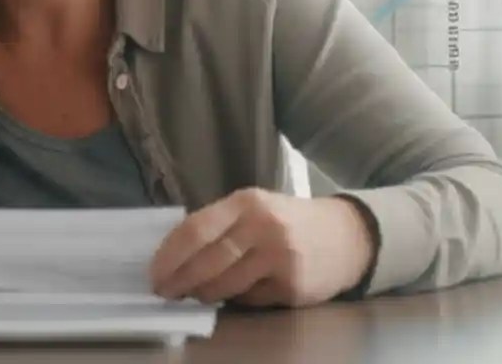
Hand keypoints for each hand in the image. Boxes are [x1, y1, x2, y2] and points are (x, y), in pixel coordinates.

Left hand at [148, 188, 377, 307]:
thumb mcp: (256, 209)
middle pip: (207, 261)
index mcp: (247, 202)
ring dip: (203, 294)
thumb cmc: (289, 221)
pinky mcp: (292, 285)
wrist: (347, 236)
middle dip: (179, 281)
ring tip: (193, 294)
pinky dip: (237, 300)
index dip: (169, 255)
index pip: (196, 229)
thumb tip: (175, 254)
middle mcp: (263, 227)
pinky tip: (234, 295)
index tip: (154, 272)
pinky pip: (250, 299)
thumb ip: (220, 225)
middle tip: (164, 292)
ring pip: (226, 285)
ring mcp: (280, 258)